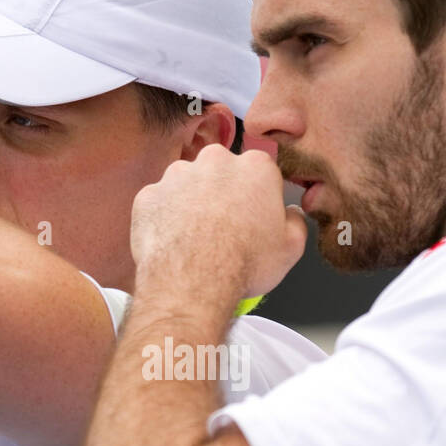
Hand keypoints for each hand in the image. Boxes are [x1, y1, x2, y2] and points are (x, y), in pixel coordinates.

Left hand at [131, 145, 306, 306]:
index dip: (258, 197)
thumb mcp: (290, 247)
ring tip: (197, 239)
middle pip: (221, 173)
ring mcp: (178, 175)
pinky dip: (165, 218)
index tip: (254, 217)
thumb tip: (291, 214)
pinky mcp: (150, 194)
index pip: (260, 173)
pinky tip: (175, 241)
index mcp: (256, 167)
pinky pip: (159, 203)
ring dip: (192, 204)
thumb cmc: (242, 264)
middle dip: (223, 194)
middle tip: (224, 229)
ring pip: (187, 185)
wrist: (193, 283)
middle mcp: (215, 161)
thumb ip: (295, 221)